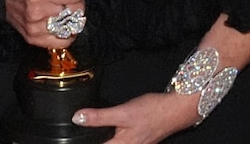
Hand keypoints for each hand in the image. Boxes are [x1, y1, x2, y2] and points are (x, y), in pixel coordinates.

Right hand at [3, 0, 97, 48]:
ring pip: (71, 27)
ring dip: (70, 20)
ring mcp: (34, 27)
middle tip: (66, 0)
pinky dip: (65, 34)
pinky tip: (59, 25)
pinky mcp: (33, 39)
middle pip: (75, 10)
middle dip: (75, 4)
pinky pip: (63, 42)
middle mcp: (35, 11)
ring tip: (61, 11)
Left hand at [71, 90, 201, 143]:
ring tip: (92, 133)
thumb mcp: (122, 112)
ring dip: (104, 138)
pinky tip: (109, 131)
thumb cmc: (153, 111)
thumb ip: (99, 117)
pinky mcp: (140, 139)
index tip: (72, 142)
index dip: (84, 143)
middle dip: (93, 140)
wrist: (176, 109)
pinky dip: (112, 137)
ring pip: (114, 143)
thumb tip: (77, 119)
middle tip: (78, 137)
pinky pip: (122, 141)